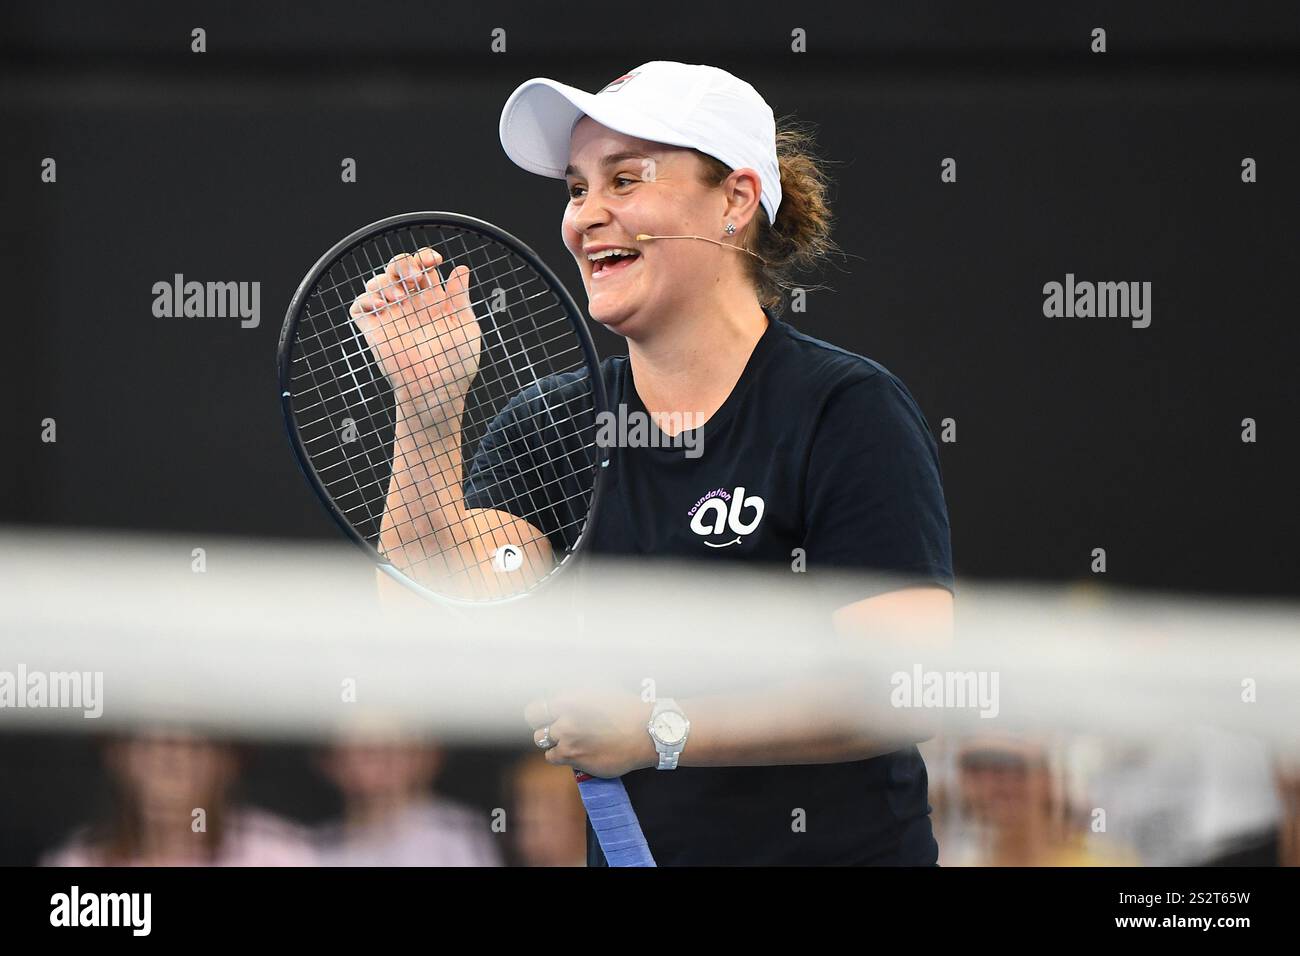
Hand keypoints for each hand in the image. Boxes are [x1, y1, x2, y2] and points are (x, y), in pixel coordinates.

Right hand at [349, 247, 481, 430]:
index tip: (434, 261)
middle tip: (414, 278)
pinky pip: (359, 307)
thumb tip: (461, 269)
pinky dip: (365, 299)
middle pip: (397, 267)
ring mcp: (391, 317)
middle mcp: (411, 305)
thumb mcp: (465, 327)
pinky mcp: (374, 331)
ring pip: (376, 282)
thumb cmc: (458, 365)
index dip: (424, 256)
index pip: (423, 267)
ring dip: (384, 281)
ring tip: (398, 298)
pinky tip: (381, 306)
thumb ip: (460, 298)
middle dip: (403, 263)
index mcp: (433, 300)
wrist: (439, 392)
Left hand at [525, 690, 656, 778]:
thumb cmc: (627, 710)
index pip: (536, 709)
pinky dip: (562, 756)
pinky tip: (576, 751)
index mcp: (570, 699)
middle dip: (546, 729)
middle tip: (559, 730)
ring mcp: (569, 740)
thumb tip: (559, 698)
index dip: (540, 714)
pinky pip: (554, 758)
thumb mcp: (600, 691)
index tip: (546, 717)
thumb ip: (576, 695)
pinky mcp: (574, 758)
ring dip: (554, 743)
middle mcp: (565, 719)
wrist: (646, 733)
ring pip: (544, 743)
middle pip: (538, 728)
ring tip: (571, 741)